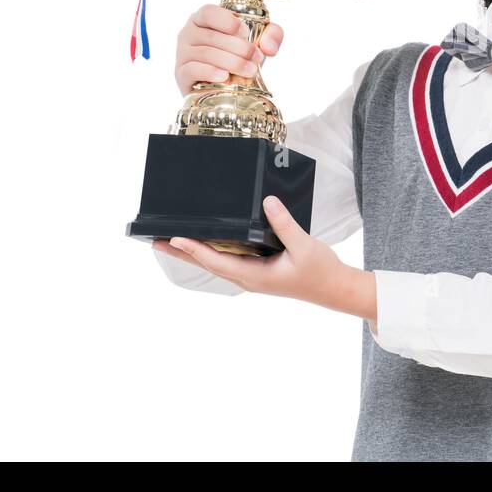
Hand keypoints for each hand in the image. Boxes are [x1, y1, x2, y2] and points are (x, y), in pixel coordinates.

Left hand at [151, 196, 365, 315]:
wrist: (335, 290)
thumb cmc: (320, 271)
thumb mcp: (304, 246)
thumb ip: (284, 225)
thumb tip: (267, 202)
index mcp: (255, 276)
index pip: (217, 261)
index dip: (195, 249)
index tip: (175, 238)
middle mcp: (248, 279)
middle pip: (208, 264)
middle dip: (182, 253)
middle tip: (157, 241)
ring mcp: (252, 277)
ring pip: (216, 263)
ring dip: (194, 252)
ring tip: (173, 241)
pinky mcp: (258, 272)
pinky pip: (228, 262)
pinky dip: (212, 252)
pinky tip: (206, 243)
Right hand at [175, 4, 282, 96]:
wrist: (223, 87)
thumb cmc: (237, 57)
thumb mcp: (257, 42)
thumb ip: (272, 35)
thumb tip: (269, 47)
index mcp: (202, 19)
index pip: (208, 12)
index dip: (227, 21)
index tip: (245, 32)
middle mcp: (188, 33)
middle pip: (211, 36)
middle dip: (239, 47)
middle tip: (257, 58)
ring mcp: (182, 54)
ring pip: (206, 53)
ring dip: (231, 62)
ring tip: (250, 71)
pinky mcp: (181, 74)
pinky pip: (193, 69)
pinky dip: (210, 72)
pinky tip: (224, 77)